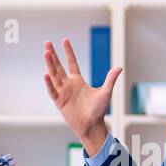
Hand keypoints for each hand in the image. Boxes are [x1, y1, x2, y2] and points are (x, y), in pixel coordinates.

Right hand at [43, 39, 121, 155]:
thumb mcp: (105, 92)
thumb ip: (110, 79)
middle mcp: (69, 84)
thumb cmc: (98, 110)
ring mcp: (63, 92)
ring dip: (50, 64)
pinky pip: (53, 91)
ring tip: (45, 52)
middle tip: (47, 43)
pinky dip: (49, 83)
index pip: (72, 63)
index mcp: (78, 81)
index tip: (64, 40)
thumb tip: (119, 67)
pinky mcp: (59, 102)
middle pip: (59, 66)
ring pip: (54, 75)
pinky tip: (46, 74)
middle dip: (53, 55)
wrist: (92, 126)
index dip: (68, 52)